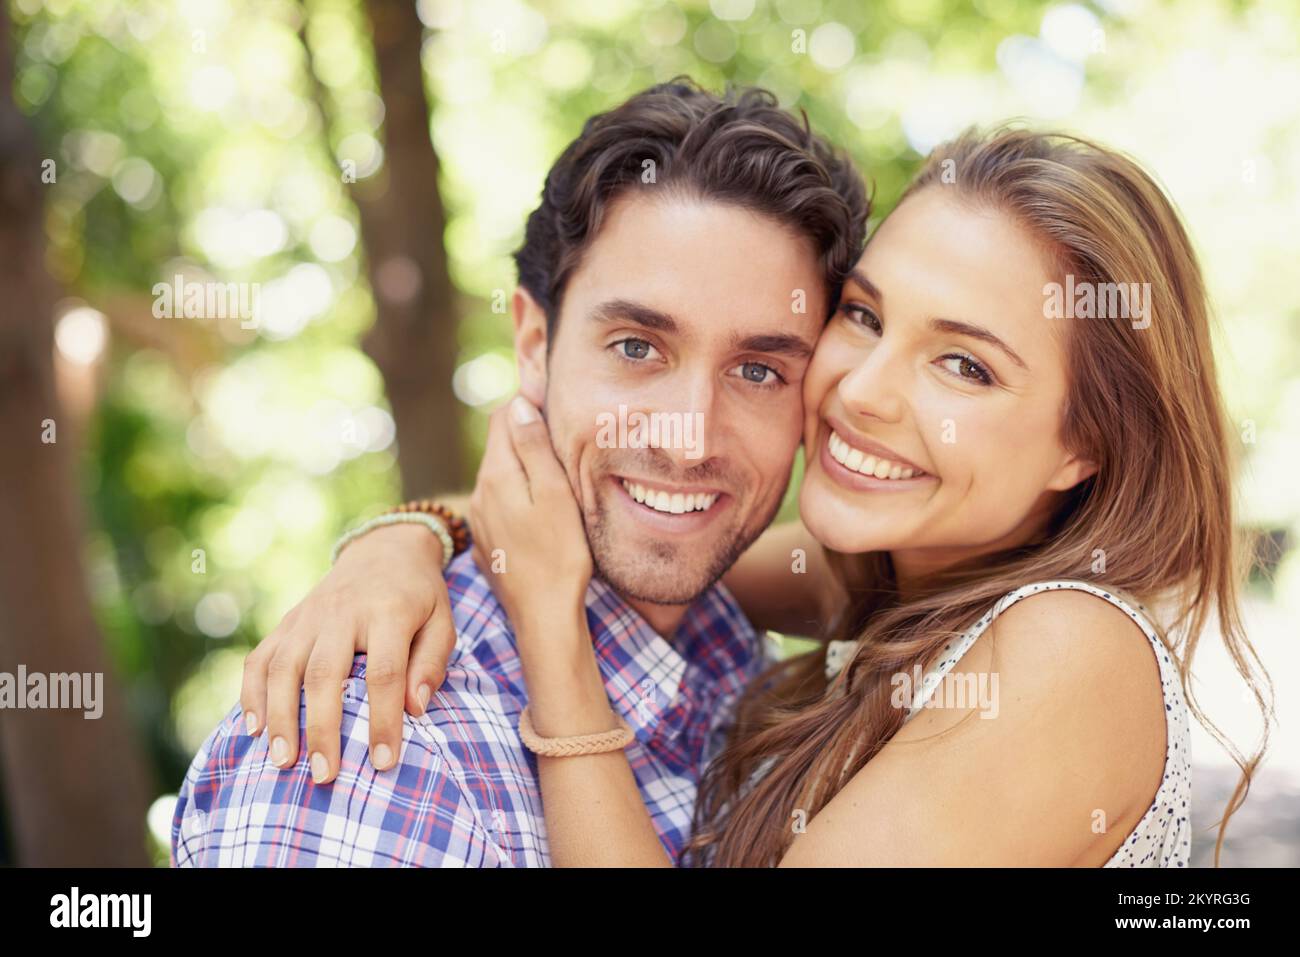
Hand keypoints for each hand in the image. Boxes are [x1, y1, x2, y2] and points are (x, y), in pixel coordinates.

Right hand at [239, 521, 454, 783]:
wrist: (384, 551)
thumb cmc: (419, 598)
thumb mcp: (442, 622)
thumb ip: (431, 664)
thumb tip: (415, 709)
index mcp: (388, 612)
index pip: (384, 672)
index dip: (383, 720)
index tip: (383, 762)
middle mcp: (342, 613)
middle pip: (325, 674)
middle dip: (322, 728)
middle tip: (324, 775)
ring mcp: (308, 616)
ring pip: (284, 668)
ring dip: (280, 718)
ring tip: (283, 762)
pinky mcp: (287, 621)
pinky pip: (261, 658)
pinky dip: (252, 694)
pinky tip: (253, 729)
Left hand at [468, 395, 591, 631]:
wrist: (544, 616)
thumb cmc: (559, 555)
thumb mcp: (554, 493)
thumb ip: (533, 446)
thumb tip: (518, 404)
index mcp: (496, 475)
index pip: (503, 417)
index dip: (528, 404)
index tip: (556, 407)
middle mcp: (480, 493)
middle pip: (501, 445)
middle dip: (527, 435)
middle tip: (564, 438)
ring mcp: (482, 519)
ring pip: (502, 475)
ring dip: (525, 467)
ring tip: (558, 474)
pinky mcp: (490, 541)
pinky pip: (503, 503)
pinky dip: (521, 496)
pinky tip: (544, 511)